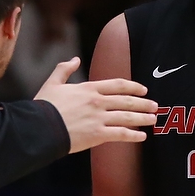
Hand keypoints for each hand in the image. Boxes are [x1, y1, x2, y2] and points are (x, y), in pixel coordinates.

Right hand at [34, 59, 155, 150]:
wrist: (39, 127)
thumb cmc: (44, 106)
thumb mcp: (52, 83)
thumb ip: (64, 69)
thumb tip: (75, 59)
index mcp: (89, 88)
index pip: (118, 85)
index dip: (133, 87)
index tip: (143, 90)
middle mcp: (97, 101)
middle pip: (127, 101)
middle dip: (143, 103)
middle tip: (154, 106)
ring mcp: (99, 118)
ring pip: (127, 117)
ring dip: (142, 118)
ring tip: (152, 119)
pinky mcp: (97, 134)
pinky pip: (121, 134)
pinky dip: (133, 135)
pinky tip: (142, 136)